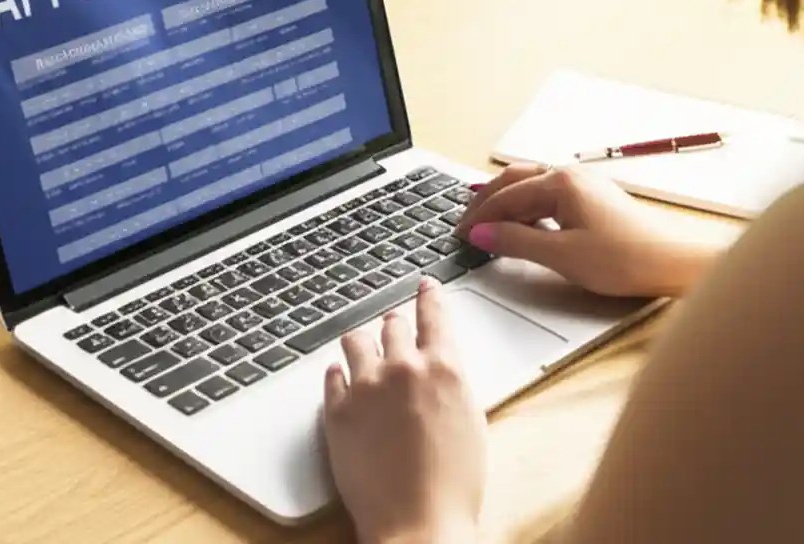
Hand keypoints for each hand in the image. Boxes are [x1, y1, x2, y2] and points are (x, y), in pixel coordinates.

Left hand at [323, 278, 485, 543]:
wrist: (418, 522)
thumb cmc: (454, 484)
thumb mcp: (471, 421)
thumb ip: (452, 384)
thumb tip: (440, 370)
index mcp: (444, 367)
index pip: (433, 313)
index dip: (428, 295)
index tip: (423, 285)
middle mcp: (402, 367)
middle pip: (393, 325)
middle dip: (395, 327)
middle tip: (395, 331)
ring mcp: (365, 386)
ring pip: (356, 341)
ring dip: (363, 343)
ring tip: (363, 350)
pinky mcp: (336, 410)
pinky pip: (332, 376)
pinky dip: (339, 374)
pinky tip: (343, 378)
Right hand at [456, 163, 719, 296]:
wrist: (675, 262)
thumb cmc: (626, 258)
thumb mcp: (561, 255)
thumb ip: (516, 241)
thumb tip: (481, 233)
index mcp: (560, 183)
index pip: (505, 196)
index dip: (478, 217)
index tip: (459, 234)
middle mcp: (570, 175)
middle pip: (514, 181)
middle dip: (485, 202)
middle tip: (463, 223)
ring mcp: (583, 185)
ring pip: (530, 186)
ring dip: (505, 201)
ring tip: (484, 218)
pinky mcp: (592, 199)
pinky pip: (547, 194)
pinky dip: (525, 206)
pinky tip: (521, 222)